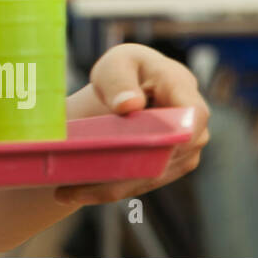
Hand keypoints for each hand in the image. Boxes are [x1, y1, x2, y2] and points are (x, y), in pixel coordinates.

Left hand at [55, 43, 209, 204]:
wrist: (126, 92)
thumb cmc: (123, 71)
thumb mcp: (115, 64)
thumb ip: (119, 80)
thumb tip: (129, 104)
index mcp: (181, 87)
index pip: (193, 116)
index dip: (173, 133)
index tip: (140, 146)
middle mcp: (191, 125)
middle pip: (166, 155)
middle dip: (124, 168)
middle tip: (73, 178)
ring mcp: (183, 152)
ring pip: (149, 176)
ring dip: (107, 186)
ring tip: (64, 190)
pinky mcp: (167, 170)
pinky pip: (138, 185)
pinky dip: (105, 190)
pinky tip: (71, 192)